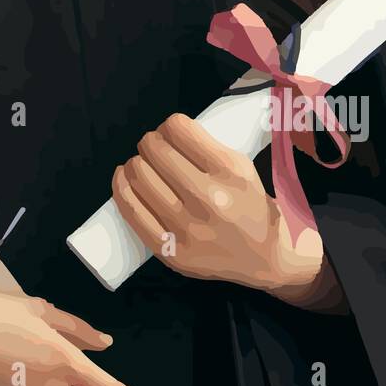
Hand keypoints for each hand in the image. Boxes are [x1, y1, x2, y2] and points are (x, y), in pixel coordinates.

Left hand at [111, 113, 342, 308]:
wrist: (264, 259)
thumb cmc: (250, 205)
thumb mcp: (242, 167)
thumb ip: (207, 146)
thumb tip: (165, 131)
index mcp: (229, 172)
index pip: (178, 129)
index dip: (170, 126)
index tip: (171, 133)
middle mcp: (208, 199)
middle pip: (155, 149)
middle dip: (151, 142)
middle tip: (155, 149)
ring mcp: (186, 228)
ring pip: (138, 174)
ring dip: (136, 162)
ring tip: (142, 164)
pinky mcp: (169, 250)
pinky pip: (130, 209)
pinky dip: (121, 186)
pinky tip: (124, 178)